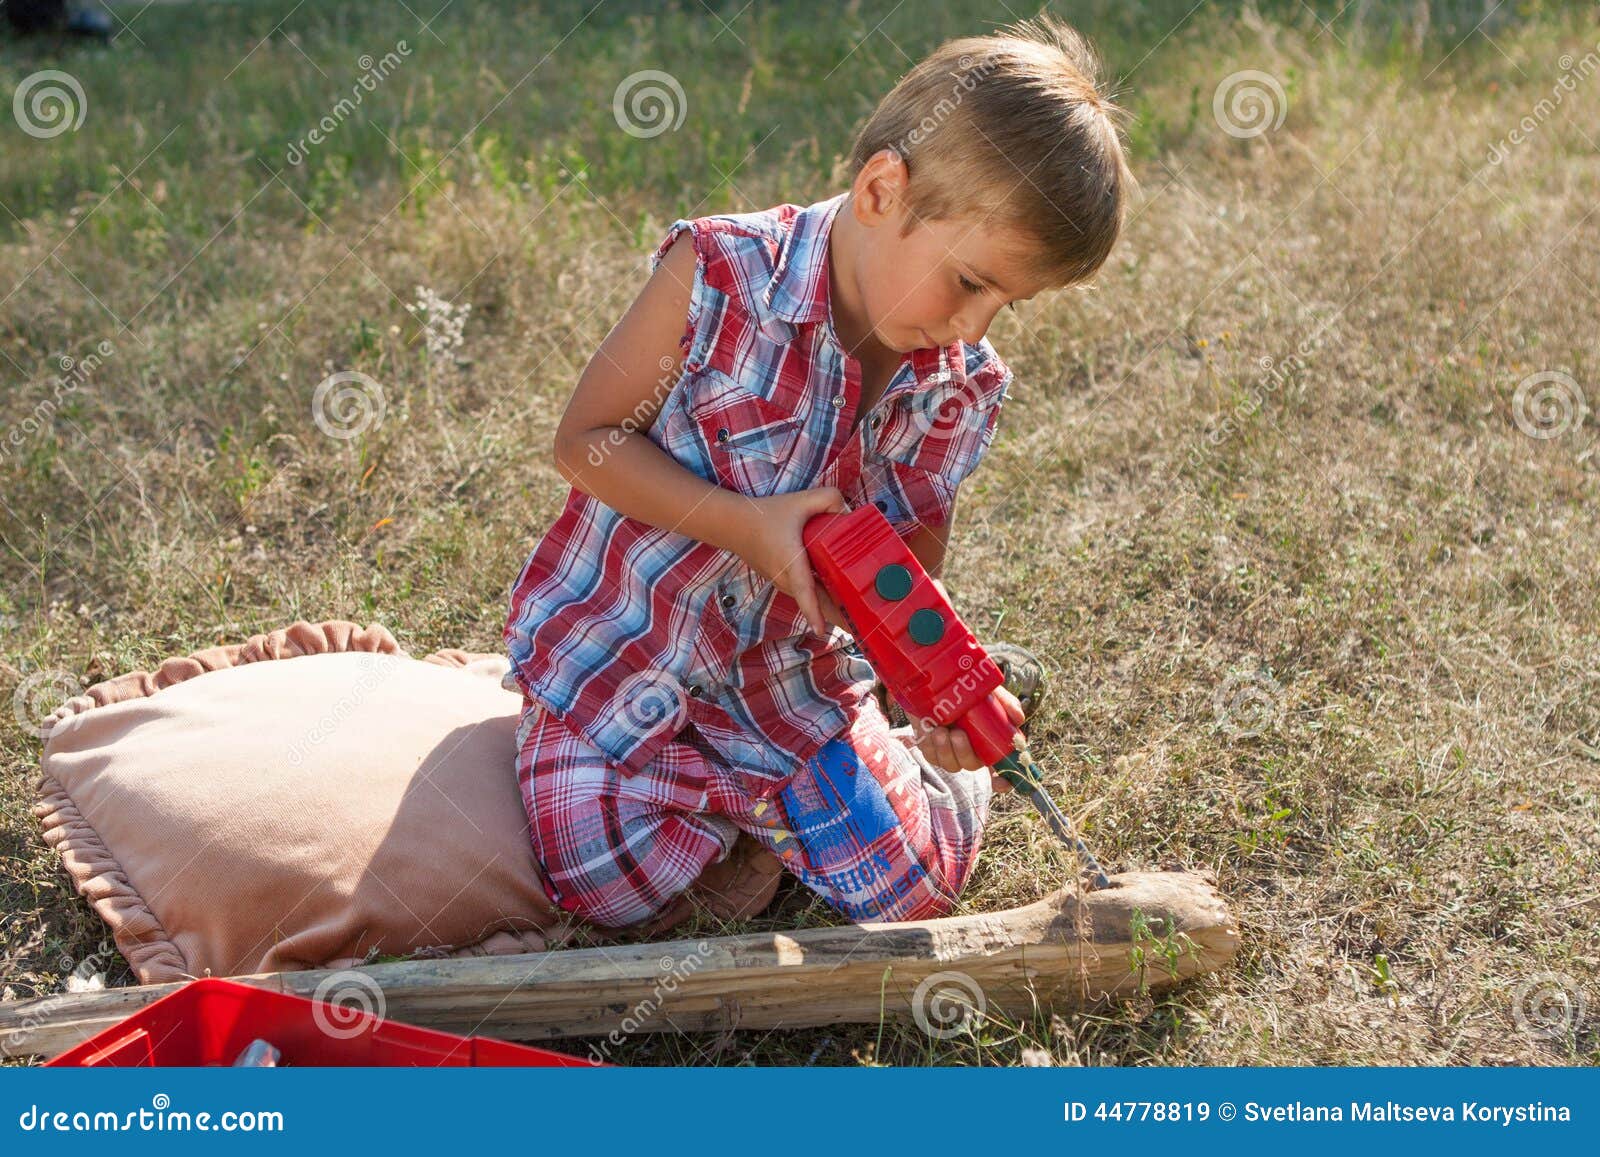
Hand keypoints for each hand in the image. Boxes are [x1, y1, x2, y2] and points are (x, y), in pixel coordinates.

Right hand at [734, 487, 850, 636]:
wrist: (735, 526)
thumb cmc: (766, 515)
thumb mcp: (800, 500)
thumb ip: (829, 498)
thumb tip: (849, 513)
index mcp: (790, 560)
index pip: (802, 589)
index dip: (812, 611)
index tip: (820, 630)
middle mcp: (786, 578)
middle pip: (814, 603)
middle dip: (837, 616)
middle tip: (860, 628)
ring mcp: (784, 584)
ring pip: (811, 601)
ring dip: (831, 610)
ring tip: (856, 620)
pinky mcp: (784, 584)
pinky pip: (806, 595)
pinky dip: (822, 602)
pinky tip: (841, 603)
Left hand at [910, 682, 1026, 793]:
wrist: (935, 679)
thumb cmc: (967, 688)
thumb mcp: (989, 692)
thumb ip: (1005, 703)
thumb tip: (1019, 718)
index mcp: (989, 741)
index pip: (1001, 769)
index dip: (1004, 781)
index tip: (1001, 783)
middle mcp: (971, 750)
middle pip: (972, 765)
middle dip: (964, 753)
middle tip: (958, 734)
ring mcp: (950, 751)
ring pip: (951, 764)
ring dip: (946, 750)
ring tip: (942, 731)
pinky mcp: (931, 747)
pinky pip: (932, 756)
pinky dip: (932, 746)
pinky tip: (931, 731)